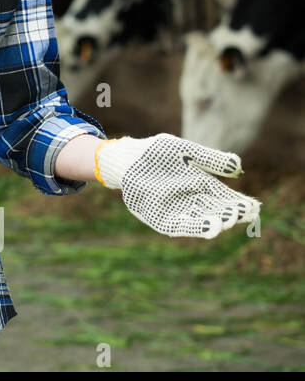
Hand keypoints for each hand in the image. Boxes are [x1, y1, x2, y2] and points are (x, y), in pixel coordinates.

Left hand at [95, 133, 261, 238]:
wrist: (126, 157)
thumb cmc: (155, 152)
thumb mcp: (184, 152)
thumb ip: (209, 158)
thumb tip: (238, 165)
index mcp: (201, 185)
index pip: (225, 198)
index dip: (240, 204)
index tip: (254, 207)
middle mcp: (191, 200)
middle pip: (215, 211)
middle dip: (229, 214)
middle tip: (244, 214)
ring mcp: (175, 210)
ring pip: (198, 221)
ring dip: (212, 223)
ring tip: (225, 223)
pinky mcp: (158, 217)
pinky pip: (176, 225)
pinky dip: (190, 227)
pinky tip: (205, 228)